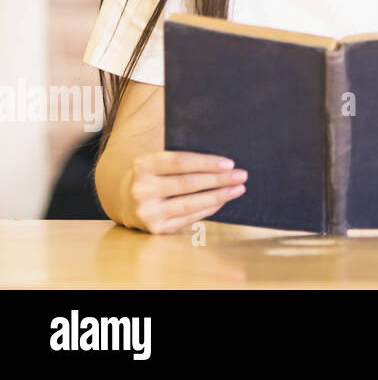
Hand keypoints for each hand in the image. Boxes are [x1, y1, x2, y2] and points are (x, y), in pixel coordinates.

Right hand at [124, 151, 247, 233]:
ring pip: (190, 203)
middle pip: (188, 184)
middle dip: (219, 180)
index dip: (207, 163)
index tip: (229, 163)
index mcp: (143, 166)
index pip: (181, 162)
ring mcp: (147, 212)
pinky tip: (222, 200)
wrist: (124, 200)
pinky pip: (189, 217)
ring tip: (238, 188)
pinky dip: (209, 208)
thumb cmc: (153, 175)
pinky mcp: (156, 229)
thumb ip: (182, 161)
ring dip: (219, 196)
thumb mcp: (158, 162)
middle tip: (242, 175)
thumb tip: (223, 164)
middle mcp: (142, 190)